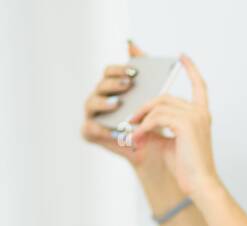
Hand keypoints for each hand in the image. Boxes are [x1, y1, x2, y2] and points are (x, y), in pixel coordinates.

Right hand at [79, 39, 168, 171]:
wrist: (156, 155)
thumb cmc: (155, 126)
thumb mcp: (156, 101)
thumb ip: (151, 78)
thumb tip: (141, 48)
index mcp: (114, 88)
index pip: (112, 71)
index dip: (121, 67)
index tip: (135, 69)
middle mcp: (101, 98)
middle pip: (102, 83)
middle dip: (114, 82)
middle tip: (128, 84)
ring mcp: (94, 114)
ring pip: (93, 102)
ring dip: (104, 102)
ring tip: (117, 104)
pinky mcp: (90, 132)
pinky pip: (90, 128)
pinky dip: (101, 128)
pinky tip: (113, 129)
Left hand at [128, 54, 219, 195]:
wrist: (199, 184)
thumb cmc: (187, 168)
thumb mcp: (169, 143)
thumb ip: (158, 127)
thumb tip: (138, 119)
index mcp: (201, 115)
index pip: (199, 86)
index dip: (191, 70)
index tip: (183, 57)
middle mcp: (200, 112)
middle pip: (165, 97)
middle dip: (144, 107)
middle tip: (131, 121)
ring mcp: (194, 116)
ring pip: (159, 106)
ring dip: (141, 119)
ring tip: (133, 133)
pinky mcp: (186, 124)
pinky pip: (157, 118)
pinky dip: (144, 127)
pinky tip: (138, 138)